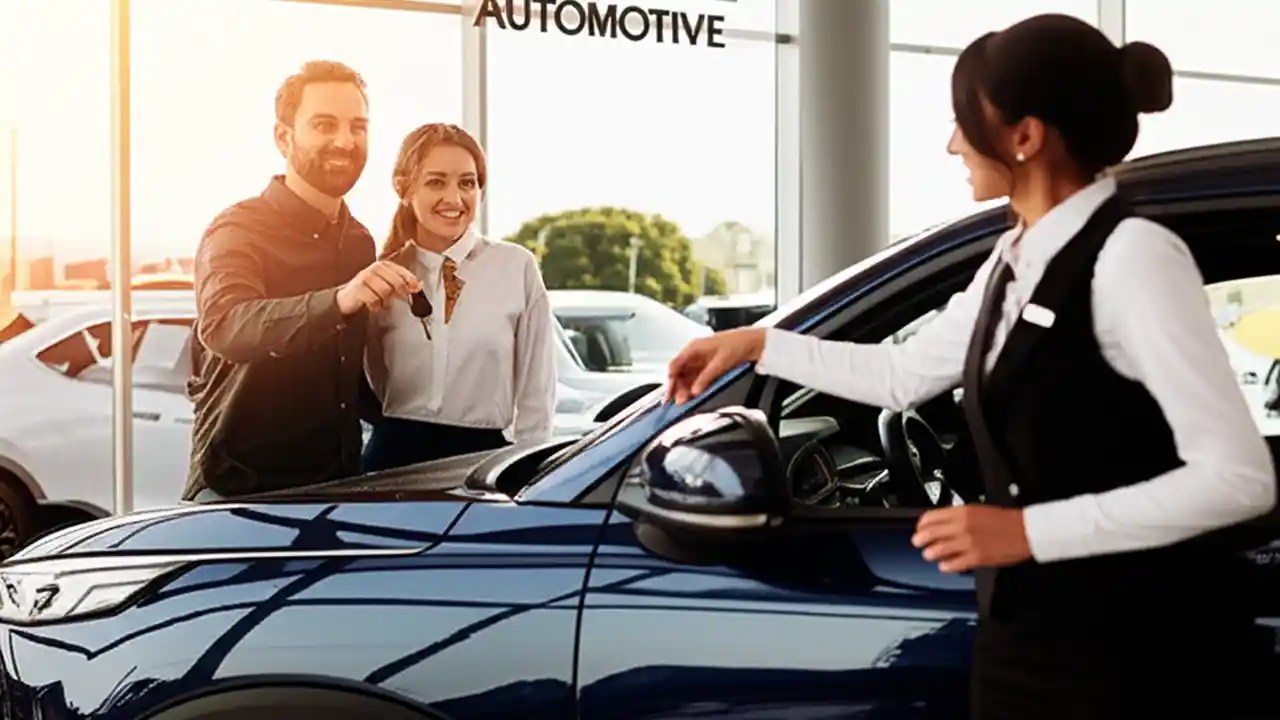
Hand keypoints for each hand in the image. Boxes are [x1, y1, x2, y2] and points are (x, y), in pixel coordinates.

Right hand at [336, 260, 421, 314]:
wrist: (347, 298)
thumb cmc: (369, 291)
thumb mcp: (386, 284)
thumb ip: (402, 282)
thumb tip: (420, 284)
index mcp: (384, 265)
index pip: (402, 272)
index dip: (411, 281)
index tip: (416, 290)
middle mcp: (375, 268)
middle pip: (397, 282)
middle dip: (401, 293)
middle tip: (399, 299)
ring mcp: (366, 277)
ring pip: (386, 291)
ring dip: (386, 301)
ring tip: (382, 303)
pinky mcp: (358, 288)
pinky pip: (374, 299)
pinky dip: (376, 306)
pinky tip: (374, 306)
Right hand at [665, 327, 766, 403]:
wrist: (753, 342)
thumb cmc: (737, 344)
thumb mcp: (720, 363)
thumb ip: (705, 378)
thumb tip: (694, 391)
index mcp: (693, 348)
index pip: (675, 365)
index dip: (670, 381)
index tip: (669, 395)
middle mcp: (694, 354)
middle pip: (680, 373)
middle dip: (678, 388)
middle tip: (679, 402)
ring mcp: (701, 360)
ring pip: (687, 377)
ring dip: (686, 389)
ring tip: (686, 401)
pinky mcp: (708, 367)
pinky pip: (697, 378)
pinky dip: (694, 387)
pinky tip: (695, 395)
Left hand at [911, 506, 1031, 572]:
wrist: (1026, 531)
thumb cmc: (1006, 520)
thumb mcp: (978, 510)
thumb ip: (959, 516)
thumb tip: (942, 523)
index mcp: (963, 512)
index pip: (931, 516)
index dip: (922, 524)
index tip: (919, 527)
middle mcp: (963, 526)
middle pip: (931, 533)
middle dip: (920, 539)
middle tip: (917, 542)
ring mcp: (969, 543)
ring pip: (939, 549)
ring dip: (931, 553)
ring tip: (929, 554)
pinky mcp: (976, 557)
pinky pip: (954, 563)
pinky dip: (946, 565)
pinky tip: (944, 566)